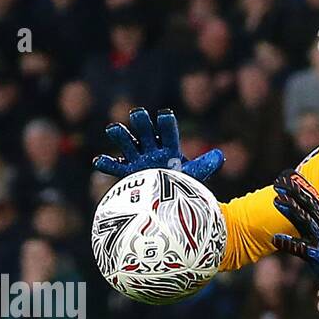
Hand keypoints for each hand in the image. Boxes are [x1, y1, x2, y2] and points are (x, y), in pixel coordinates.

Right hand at [92, 107, 222, 180]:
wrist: (170, 203)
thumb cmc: (182, 186)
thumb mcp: (196, 175)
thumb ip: (205, 165)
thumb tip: (219, 155)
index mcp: (169, 146)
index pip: (168, 131)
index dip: (166, 123)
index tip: (165, 115)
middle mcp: (152, 149)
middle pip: (145, 130)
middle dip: (142, 122)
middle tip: (139, 115)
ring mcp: (138, 159)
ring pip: (127, 143)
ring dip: (120, 135)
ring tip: (113, 129)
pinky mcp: (127, 174)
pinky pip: (115, 167)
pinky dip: (107, 163)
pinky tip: (99, 160)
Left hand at [271, 169, 318, 313]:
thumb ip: (310, 219)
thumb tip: (296, 205)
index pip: (312, 198)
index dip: (300, 185)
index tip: (287, 174)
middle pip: (308, 205)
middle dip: (293, 192)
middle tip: (278, 182)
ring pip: (304, 221)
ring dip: (290, 210)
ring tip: (277, 201)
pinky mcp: (317, 255)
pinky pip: (300, 248)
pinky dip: (288, 243)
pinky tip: (276, 238)